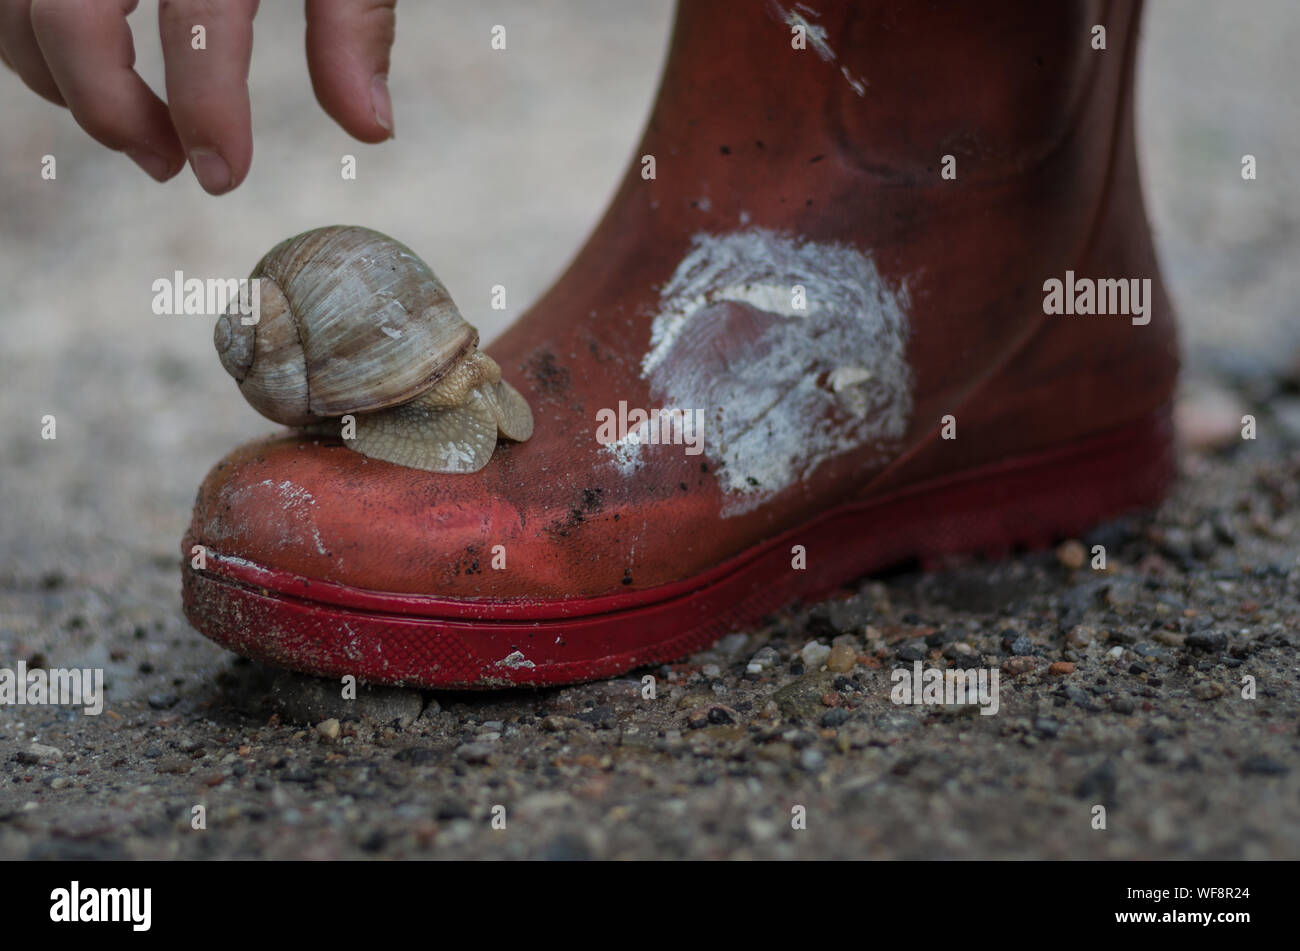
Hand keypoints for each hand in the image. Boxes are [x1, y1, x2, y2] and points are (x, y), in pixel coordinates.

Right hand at [0, 0, 396, 193]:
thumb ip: (353, 21)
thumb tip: (372, 128)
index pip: (195, 18)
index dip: (207, 106)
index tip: (226, 175)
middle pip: (70, 16)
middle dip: (111, 110)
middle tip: (173, 167)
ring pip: (19, 7)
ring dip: (64, 86)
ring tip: (142, 138)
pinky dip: (36, 44)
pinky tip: (97, 82)